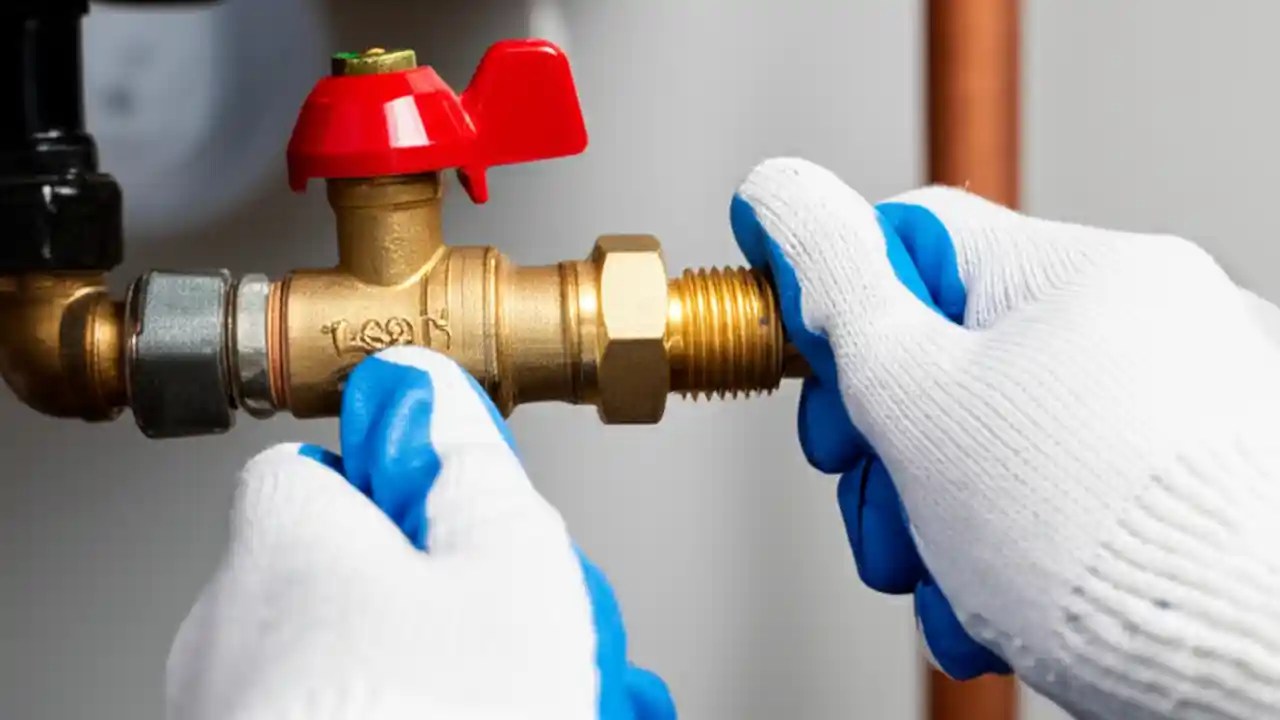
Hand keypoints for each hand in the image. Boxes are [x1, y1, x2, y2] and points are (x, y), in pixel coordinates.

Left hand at [165, 347, 673, 719]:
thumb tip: (437, 396)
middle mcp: (232, 636)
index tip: (464, 511)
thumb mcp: (510, 563)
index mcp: (283, 548)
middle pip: (349, 574)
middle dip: (445, 597)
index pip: (323, 468)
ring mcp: (237, 719)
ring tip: (529, 701)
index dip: (406, 483)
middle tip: (522, 635)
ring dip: (442, 671)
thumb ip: (468, 464)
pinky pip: (345, 717)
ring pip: (356, 662)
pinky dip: (409, 718)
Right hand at [733, 158, 1279, 717]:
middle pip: (951, 356)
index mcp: (1087, 274)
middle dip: (888, 445)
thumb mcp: (915, 394)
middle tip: (874, 492)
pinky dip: (1008, 546)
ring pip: (998, 441)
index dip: (838, 306)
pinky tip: (991, 599)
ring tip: (942, 576)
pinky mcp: (1184, 490)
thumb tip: (780, 193)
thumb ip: (834, 284)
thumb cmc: (1099, 540)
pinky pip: (1061, 494)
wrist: (1241, 671)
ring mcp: (1177, 410)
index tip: (810, 365)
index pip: (915, 240)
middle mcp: (1150, 324)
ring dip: (936, 515)